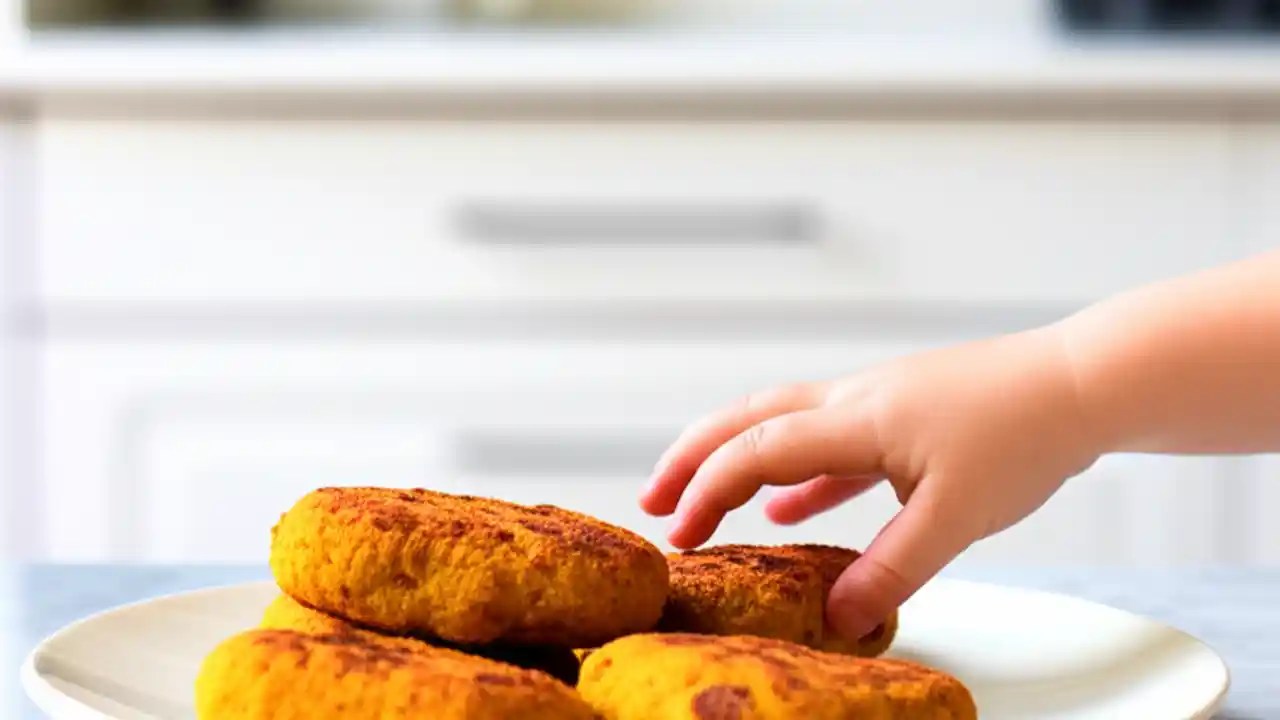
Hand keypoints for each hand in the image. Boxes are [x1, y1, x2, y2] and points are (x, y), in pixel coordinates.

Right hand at [640, 325, 1104, 641]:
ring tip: (704, 501)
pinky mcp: (901, 415)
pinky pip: (830, 445)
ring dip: (737, 461)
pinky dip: (798, 476)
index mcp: (856, 417)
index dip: (707, 490)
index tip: (677, 534)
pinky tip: (791, 512)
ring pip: (783, 426)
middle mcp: (853, 400)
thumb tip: (835, 618)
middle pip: (748, 419)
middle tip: (652, 499)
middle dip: (693, 457)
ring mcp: (876, 403)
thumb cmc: (1025, 435)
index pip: (757, 450)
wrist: (1082, 381)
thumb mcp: (957, 516)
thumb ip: (893, 568)